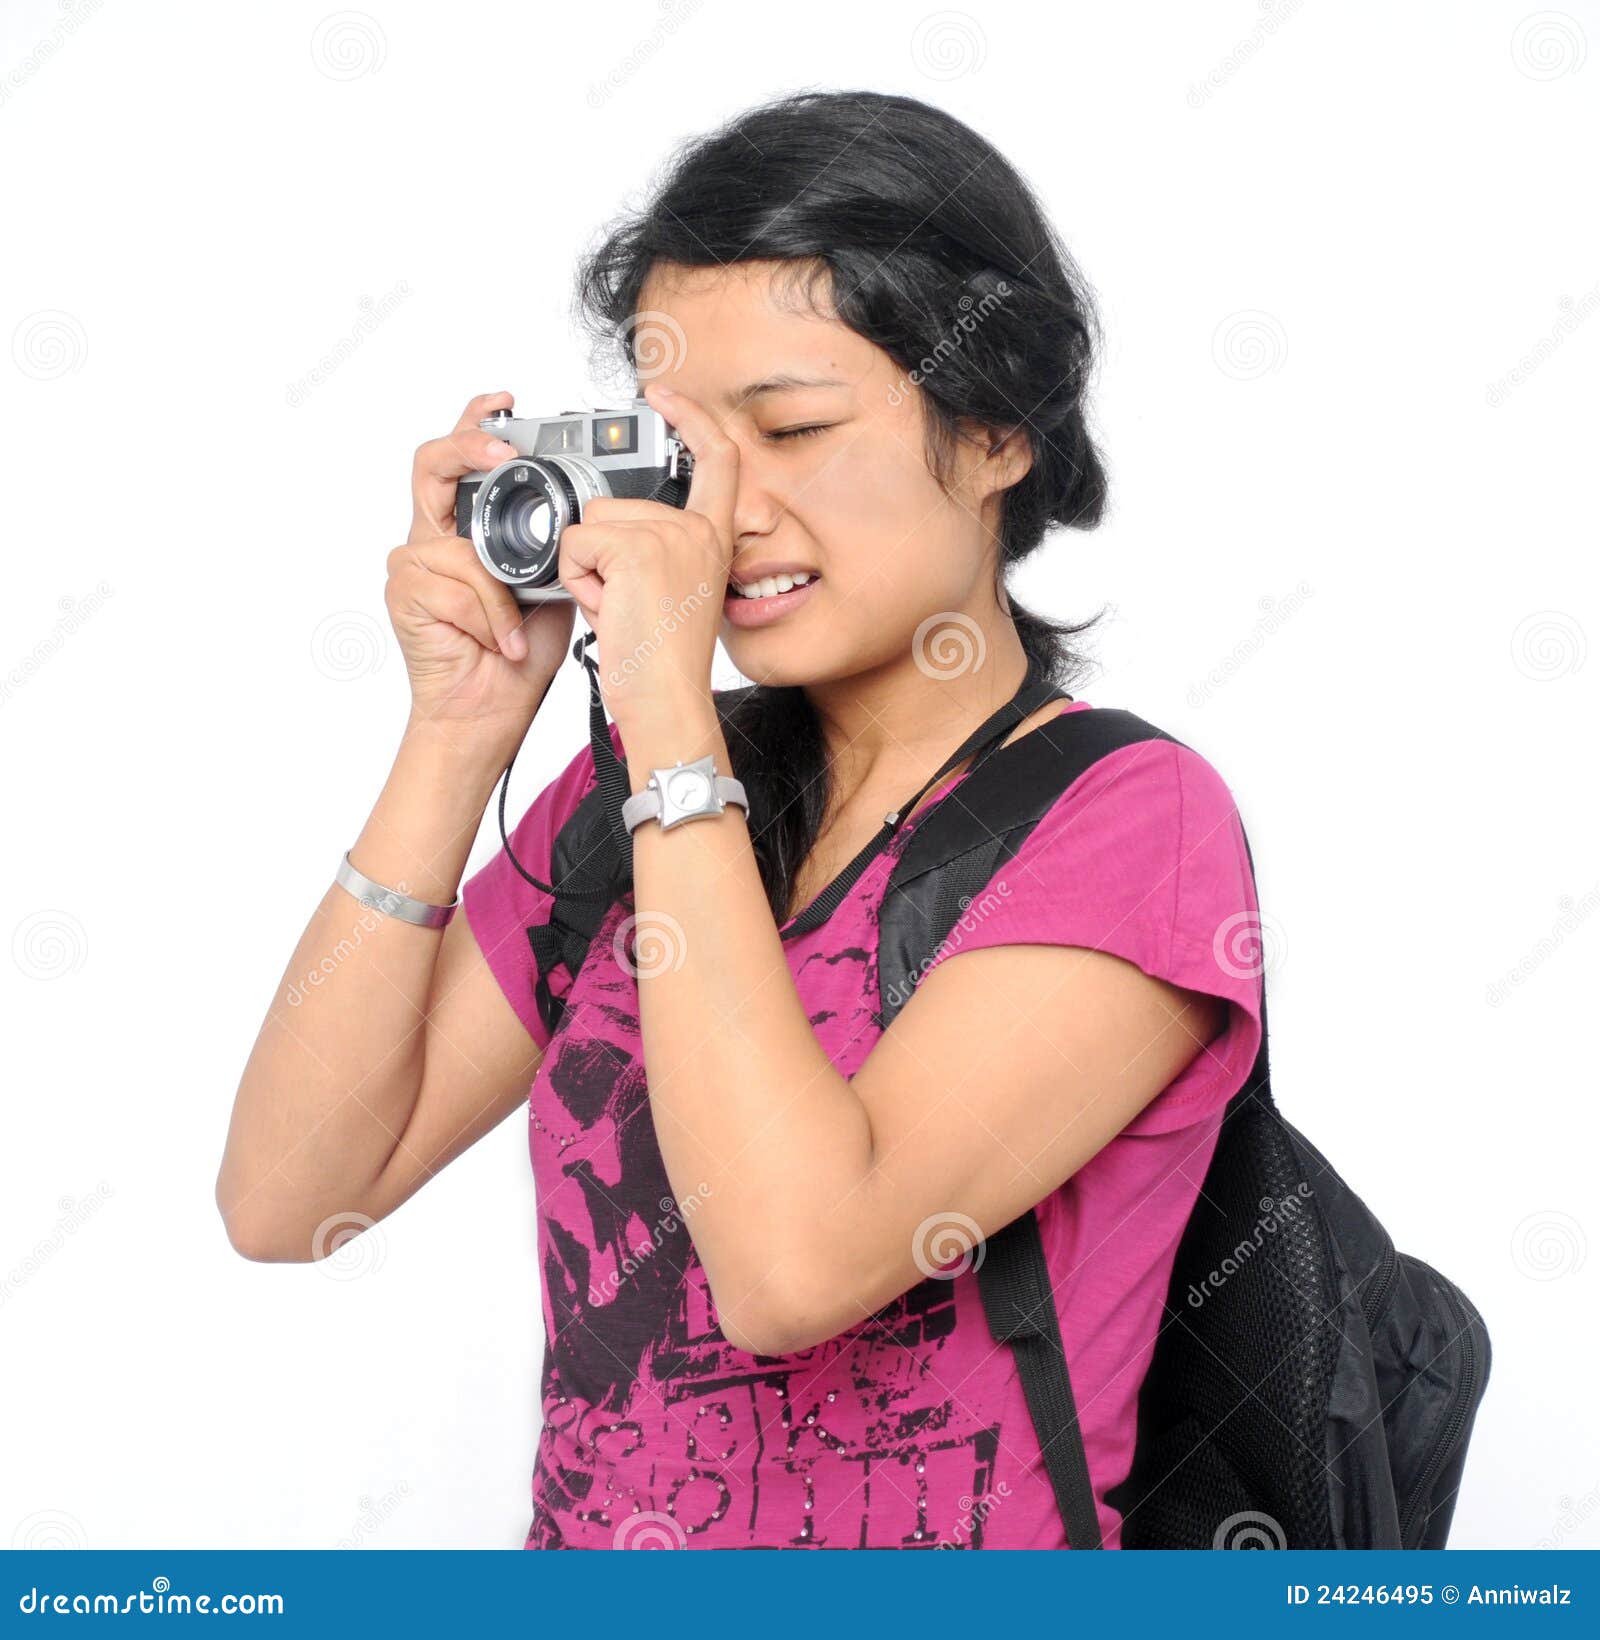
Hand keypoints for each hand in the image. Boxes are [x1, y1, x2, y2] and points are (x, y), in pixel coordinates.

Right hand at [388, 392, 574, 752]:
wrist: (491, 710)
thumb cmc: (521, 651)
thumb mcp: (556, 585)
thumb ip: (559, 543)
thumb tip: (598, 508)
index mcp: (473, 528)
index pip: (466, 458)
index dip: (478, 423)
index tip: (507, 404)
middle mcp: (436, 537)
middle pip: (432, 465)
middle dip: (469, 450)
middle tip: (504, 454)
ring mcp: (414, 564)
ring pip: (459, 544)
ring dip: (499, 593)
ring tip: (516, 627)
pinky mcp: (405, 593)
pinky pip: (457, 586)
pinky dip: (489, 618)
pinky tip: (499, 642)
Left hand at [558, 382, 733, 731]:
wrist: (666, 698)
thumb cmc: (663, 660)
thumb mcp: (672, 590)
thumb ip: (656, 547)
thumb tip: (608, 523)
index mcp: (711, 538)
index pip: (717, 458)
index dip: (691, 418)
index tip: (664, 395)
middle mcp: (697, 529)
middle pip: (615, 501)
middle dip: (600, 551)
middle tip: (626, 601)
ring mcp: (668, 535)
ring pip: (589, 522)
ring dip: (588, 569)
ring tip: (619, 607)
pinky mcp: (636, 547)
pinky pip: (576, 544)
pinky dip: (578, 580)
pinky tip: (608, 608)